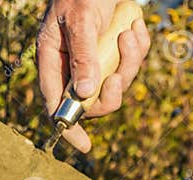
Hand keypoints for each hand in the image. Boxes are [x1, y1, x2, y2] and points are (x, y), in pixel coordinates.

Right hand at [37, 0, 149, 151]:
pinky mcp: (117, 51)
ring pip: (118, 81)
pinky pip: (132, 62)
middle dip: (111, 91)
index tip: (83, 146)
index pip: (56, 102)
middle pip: (94, 100)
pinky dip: (139, 46)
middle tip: (118, 76)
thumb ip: (83, 56)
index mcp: (53, 58)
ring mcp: (97, 60)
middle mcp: (74, 64)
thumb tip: (85, 94)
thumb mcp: (81, 20)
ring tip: (129, 31)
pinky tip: (135, 24)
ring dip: (130, 60)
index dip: (68, 126)